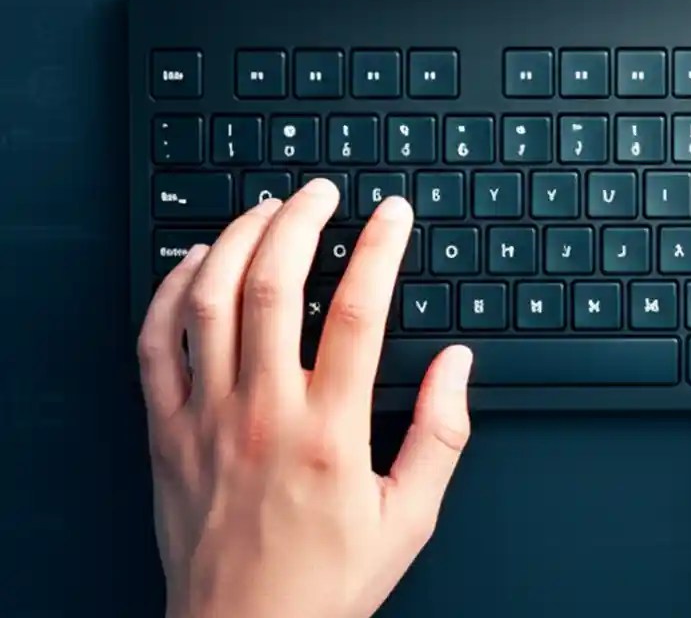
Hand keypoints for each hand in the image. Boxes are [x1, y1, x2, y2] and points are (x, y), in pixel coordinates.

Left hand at [136, 179, 472, 617]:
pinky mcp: (165, 432)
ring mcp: (206, 418)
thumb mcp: (409, 518)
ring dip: (238, 241)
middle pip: (272, 287)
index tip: (392, 215)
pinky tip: (195, 262)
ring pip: (209, 302)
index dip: (379, 249)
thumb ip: (441, 435)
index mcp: (330, 432)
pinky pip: (154, 344)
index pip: (358, 312)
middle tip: (322, 192)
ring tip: (267, 210)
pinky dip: (170, 291)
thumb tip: (456, 366)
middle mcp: (263, 413)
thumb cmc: (324, 583)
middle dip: (300, 221)